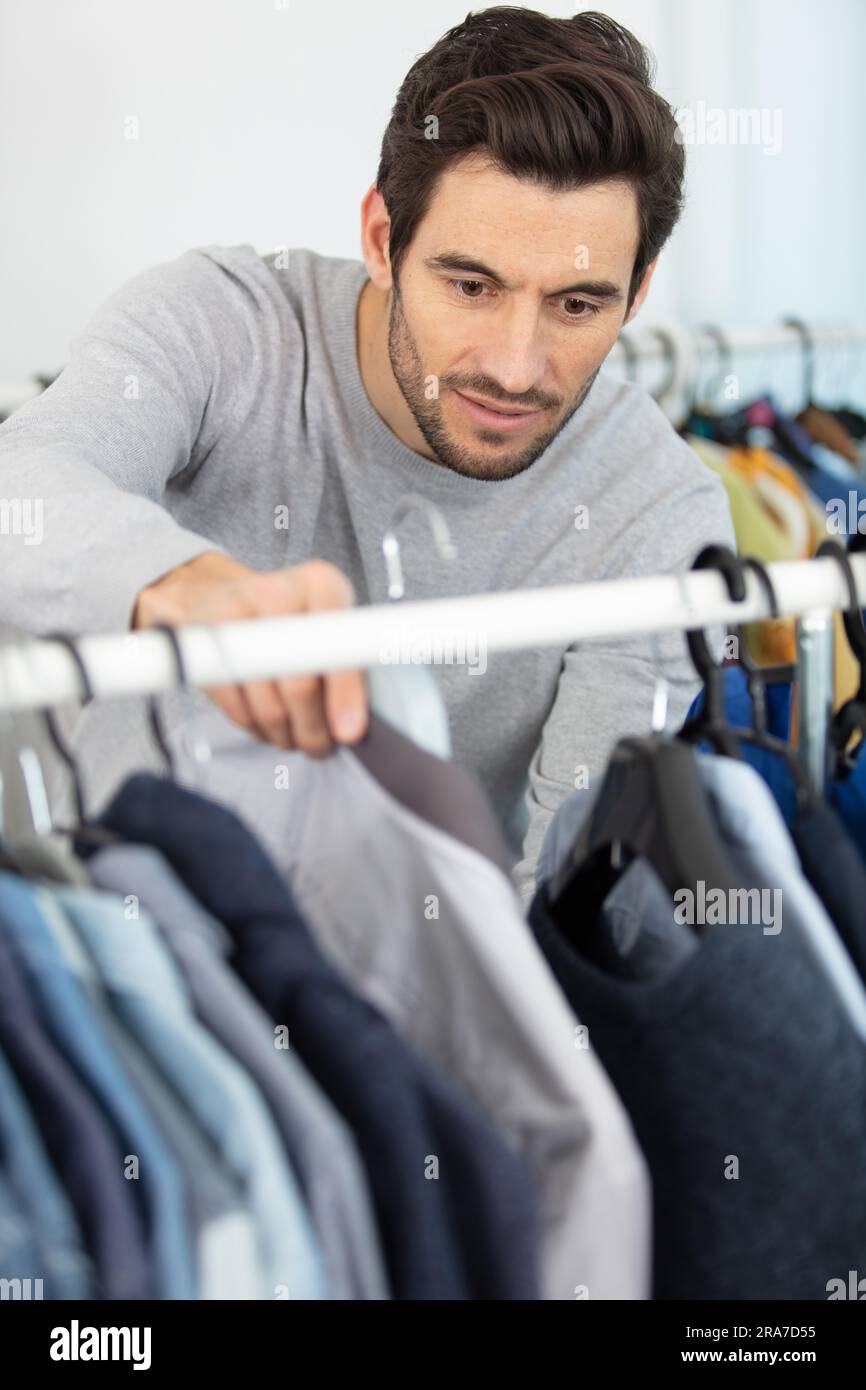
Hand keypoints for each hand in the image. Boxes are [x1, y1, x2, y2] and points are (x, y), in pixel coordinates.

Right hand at [133, 551, 366, 756]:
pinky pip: (235, 707)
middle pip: (299, 683)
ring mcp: (235, 616)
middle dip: (312, 729)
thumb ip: (350, 664)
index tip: (349, 732)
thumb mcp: (331, 625)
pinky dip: (255, 728)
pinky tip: (266, 727)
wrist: (224, 596)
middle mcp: (278, 591)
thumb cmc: (292, 618)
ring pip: (268, 704)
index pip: (338, 646)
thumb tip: (354, 723)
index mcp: (321, 584)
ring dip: (284, 735)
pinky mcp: (202, 643)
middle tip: (319, 746)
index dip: (345, 694)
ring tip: (294, 738)